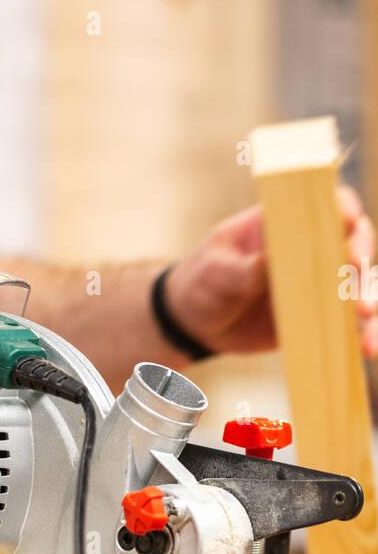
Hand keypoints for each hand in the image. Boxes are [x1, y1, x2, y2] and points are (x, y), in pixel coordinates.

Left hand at [163, 186, 377, 358]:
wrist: (194, 323)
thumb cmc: (202, 283)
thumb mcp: (215, 272)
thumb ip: (243, 269)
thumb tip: (271, 261)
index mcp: (284, 222)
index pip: (325, 204)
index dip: (342, 208)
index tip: (348, 221)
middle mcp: (310, 248)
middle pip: (353, 243)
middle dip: (361, 261)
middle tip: (355, 284)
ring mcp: (317, 282)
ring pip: (358, 285)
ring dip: (369, 303)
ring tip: (367, 324)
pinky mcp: (317, 316)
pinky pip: (346, 322)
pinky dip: (360, 335)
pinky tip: (366, 349)